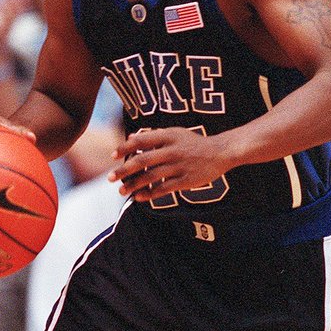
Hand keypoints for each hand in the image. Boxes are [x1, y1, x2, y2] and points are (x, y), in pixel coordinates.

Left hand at [109, 128, 226, 199]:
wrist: (220, 152)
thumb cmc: (194, 143)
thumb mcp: (176, 133)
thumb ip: (154, 136)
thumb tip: (130, 138)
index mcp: (168, 136)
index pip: (141, 140)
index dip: (125, 148)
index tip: (112, 156)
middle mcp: (172, 150)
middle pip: (142, 161)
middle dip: (124, 170)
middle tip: (110, 178)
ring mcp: (179, 166)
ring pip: (151, 177)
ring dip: (134, 185)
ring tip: (122, 191)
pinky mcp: (186, 180)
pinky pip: (164, 188)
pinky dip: (150, 194)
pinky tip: (139, 197)